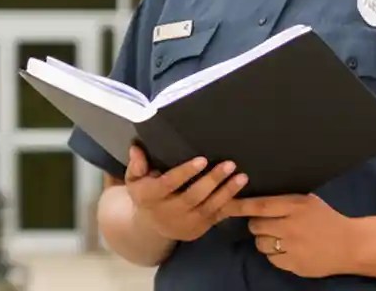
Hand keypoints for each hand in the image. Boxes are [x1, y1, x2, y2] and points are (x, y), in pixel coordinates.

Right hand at [124, 145, 248, 242]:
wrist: (151, 227)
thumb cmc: (145, 195)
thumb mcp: (134, 180)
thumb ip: (136, 164)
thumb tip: (136, 147)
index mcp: (150, 197)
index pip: (169, 184)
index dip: (185, 172)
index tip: (201, 159)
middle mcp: (169, 212)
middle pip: (192, 196)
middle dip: (212, 181)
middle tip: (229, 165)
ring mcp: (186, 223)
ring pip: (209, 207)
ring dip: (226, 192)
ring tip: (241, 176)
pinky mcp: (200, 228)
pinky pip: (217, 216)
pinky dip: (230, 204)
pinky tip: (242, 190)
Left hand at [221, 194, 356, 277]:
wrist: (351, 245)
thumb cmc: (326, 218)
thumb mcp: (306, 201)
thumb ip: (283, 200)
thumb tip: (253, 197)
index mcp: (295, 206)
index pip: (259, 205)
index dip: (239, 205)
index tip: (223, 204)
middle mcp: (291, 226)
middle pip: (256, 225)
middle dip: (258, 224)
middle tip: (269, 223)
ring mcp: (293, 248)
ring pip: (260, 243)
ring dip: (265, 239)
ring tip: (280, 236)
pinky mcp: (294, 265)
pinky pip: (272, 258)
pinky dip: (275, 254)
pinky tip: (288, 249)